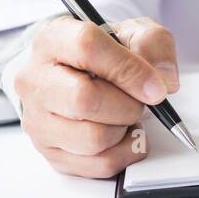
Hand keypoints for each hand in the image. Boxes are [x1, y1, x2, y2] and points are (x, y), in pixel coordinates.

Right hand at [14, 16, 179, 177]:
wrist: (83, 76)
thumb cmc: (107, 55)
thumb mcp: (135, 33)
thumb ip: (153, 44)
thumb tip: (163, 80)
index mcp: (53, 40)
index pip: (87, 48)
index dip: (129, 69)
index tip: (155, 86)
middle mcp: (36, 80)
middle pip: (85, 99)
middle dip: (128, 105)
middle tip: (140, 101)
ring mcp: (38, 120)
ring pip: (93, 138)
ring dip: (125, 129)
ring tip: (125, 115)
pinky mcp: (51, 152)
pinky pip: (100, 163)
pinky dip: (126, 152)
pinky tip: (123, 134)